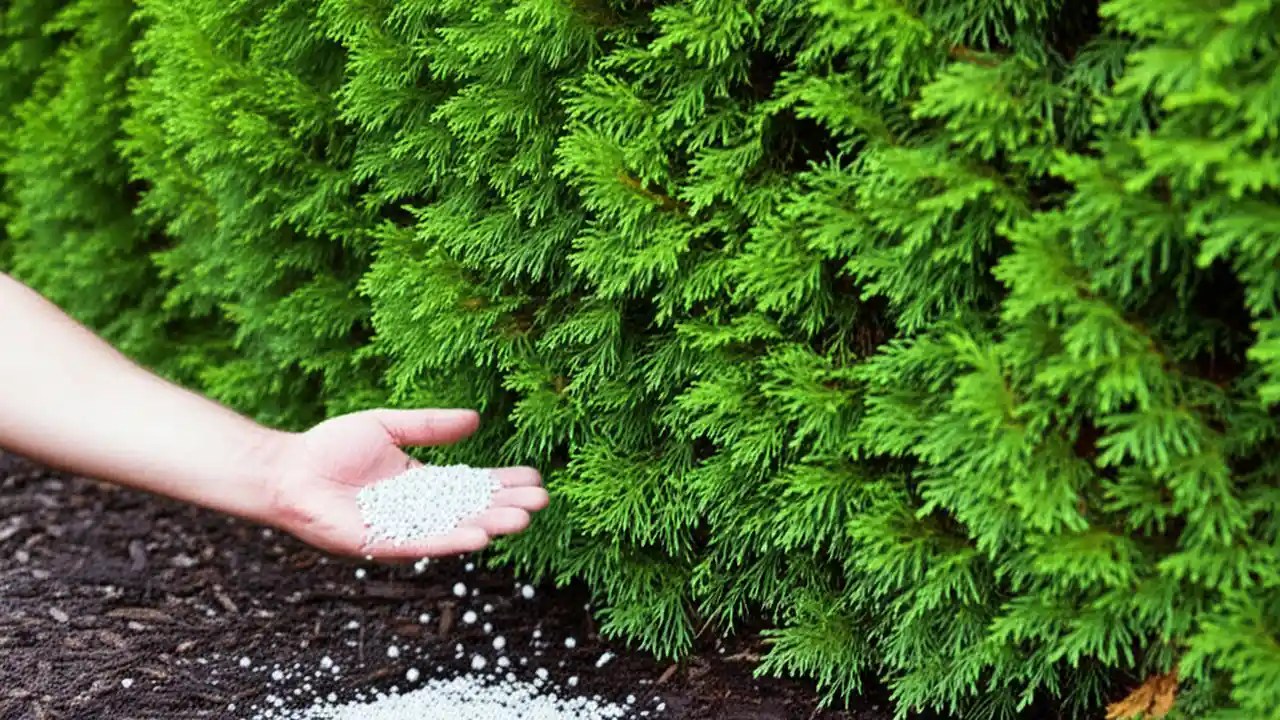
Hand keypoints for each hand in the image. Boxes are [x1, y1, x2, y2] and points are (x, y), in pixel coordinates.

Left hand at [264, 408, 547, 558]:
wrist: (286, 470)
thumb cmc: (330, 447)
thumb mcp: (388, 426)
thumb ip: (430, 426)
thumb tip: (476, 419)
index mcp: (421, 485)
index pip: (472, 486)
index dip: (503, 484)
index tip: (535, 479)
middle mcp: (417, 511)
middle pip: (471, 511)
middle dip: (506, 507)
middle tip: (541, 502)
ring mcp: (400, 530)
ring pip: (452, 531)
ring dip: (488, 527)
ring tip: (520, 521)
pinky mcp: (379, 544)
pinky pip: (420, 545)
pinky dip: (449, 542)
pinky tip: (478, 538)